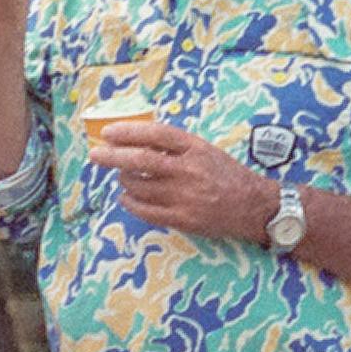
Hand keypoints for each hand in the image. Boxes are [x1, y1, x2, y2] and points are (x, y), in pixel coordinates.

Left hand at [96, 122, 274, 243]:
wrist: (255, 207)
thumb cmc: (227, 175)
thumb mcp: (206, 151)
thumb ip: (176, 146)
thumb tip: (136, 140)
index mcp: (196, 148)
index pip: (156, 134)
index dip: (129, 131)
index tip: (108, 132)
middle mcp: (189, 170)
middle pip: (141, 160)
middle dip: (113, 156)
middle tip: (95, 154)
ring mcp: (185, 197)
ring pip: (139, 186)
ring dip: (123, 180)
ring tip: (122, 176)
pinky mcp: (183, 219)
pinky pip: (146, 210)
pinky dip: (130, 202)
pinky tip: (126, 197)